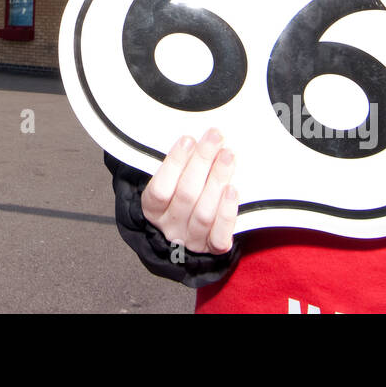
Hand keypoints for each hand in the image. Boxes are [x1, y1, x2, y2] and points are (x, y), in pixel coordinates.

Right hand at [140, 128, 237, 254]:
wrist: (189, 232)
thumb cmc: (179, 197)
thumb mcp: (170, 181)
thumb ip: (180, 164)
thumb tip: (197, 140)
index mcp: (152, 209)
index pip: (160, 188)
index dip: (174, 163)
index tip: (188, 139)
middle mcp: (170, 227)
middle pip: (186, 195)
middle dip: (202, 162)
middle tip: (215, 138)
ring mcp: (191, 240)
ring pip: (203, 212)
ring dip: (217, 180)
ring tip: (227, 155)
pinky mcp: (212, 248)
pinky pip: (219, 236)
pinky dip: (226, 212)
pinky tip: (232, 190)